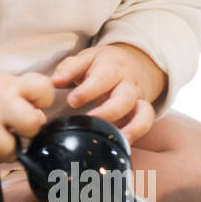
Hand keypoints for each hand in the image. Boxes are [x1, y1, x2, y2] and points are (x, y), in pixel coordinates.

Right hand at [0, 69, 55, 160]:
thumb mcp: (7, 84)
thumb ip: (29, 96)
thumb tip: (45, 117)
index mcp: (11, 87)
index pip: (43, 89)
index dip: (44, 99)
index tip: (34, 102)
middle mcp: (0, 105)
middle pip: (32, 122)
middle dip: (31, 128)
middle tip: (21, 127)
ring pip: (11, 149)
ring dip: (11, 148)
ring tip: (3, 139)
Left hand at [49, 43, 163, 145]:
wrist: (134, 63)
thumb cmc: (103, 63)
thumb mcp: (86, 58)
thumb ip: (69, 68)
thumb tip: (54, 81)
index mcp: (111, 67)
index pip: (102, 78)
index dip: (88, 91)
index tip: (72, 101)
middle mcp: (127, 83)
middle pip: (124, 97)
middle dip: (107, 111)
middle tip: (88, 119)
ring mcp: (137, 97)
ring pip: (140, 111)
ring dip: (126, 126)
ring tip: (108, 136)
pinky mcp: (143, 110)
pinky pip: (146, 121)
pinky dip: (137, 132)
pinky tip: (123, 143)